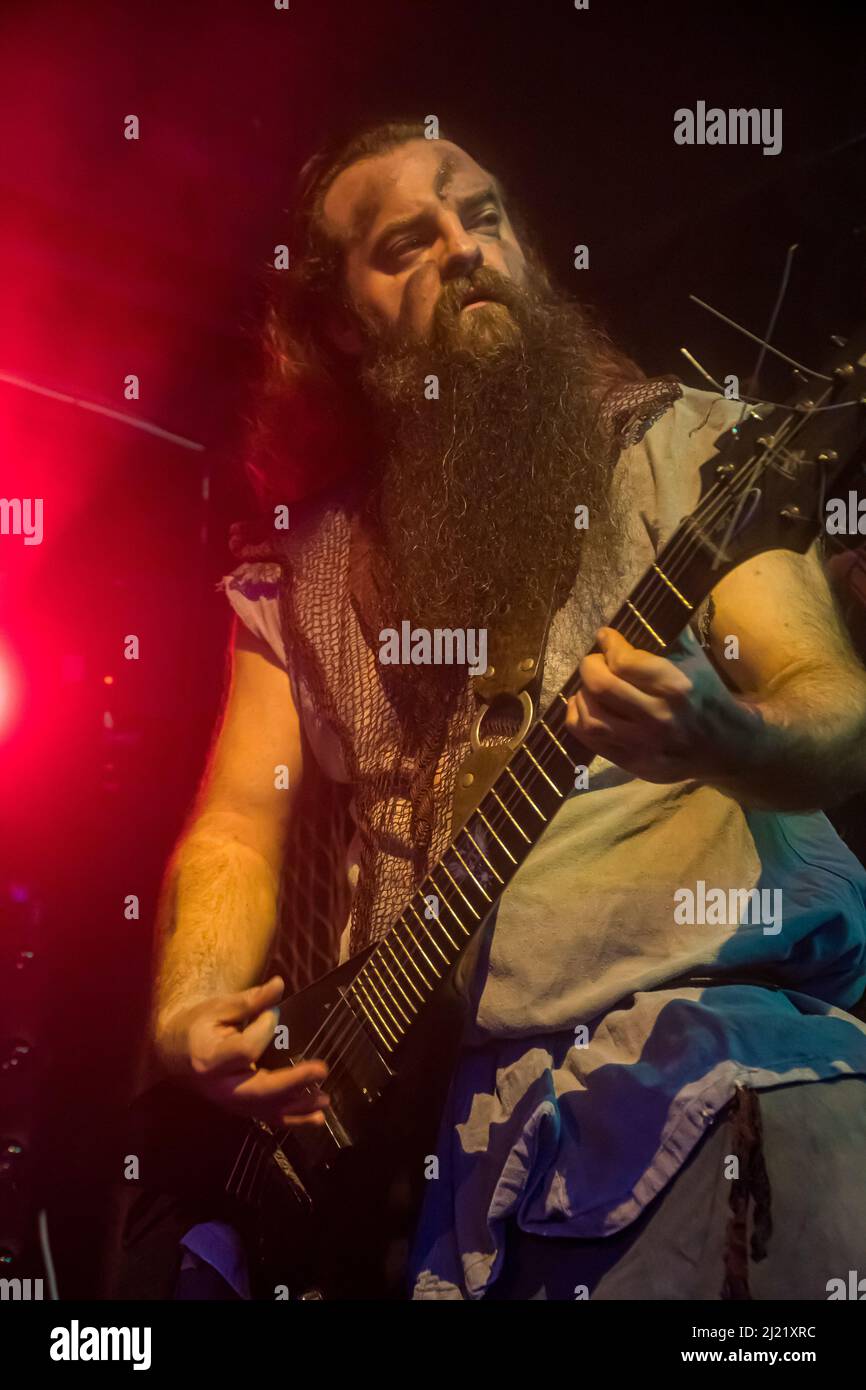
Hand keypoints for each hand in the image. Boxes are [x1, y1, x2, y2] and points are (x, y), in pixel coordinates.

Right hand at [155, 976, 329, 1129]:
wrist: (177, 1052)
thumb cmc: (199, 1025)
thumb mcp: (219, 1007)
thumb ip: (250, 1000)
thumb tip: (278, 985)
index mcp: (210, 1058)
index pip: (246, 1049)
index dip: (264, 1029)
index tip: (274, 1011)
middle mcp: (220, 1087)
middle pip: (260, 1090)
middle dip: (293, 1082)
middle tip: (321, 1069)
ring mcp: (231, 1102)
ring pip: (267, 1110)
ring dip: (299, 1105)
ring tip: (325, 1098)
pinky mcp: (241, 1108)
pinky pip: (269, 1118)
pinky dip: (294, 1120)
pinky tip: (317, 1117)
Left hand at [565, 625, 762, 784]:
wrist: (727, 746)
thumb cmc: (707, 694)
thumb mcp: (696, 658)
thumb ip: (670, 631)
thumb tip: (648, 600)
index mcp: (675, 686)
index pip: (623, 661)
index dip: (608, 643)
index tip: (605, 636)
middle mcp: (658, 717)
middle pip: (601, 687)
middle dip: (589, 666)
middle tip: (594, 661)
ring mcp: (644, 745)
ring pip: (590, 717)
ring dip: (581, 694)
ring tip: (589, 685)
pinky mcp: (633, 764)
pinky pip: (591, 742)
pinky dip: (578, 720)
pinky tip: (583, 706)